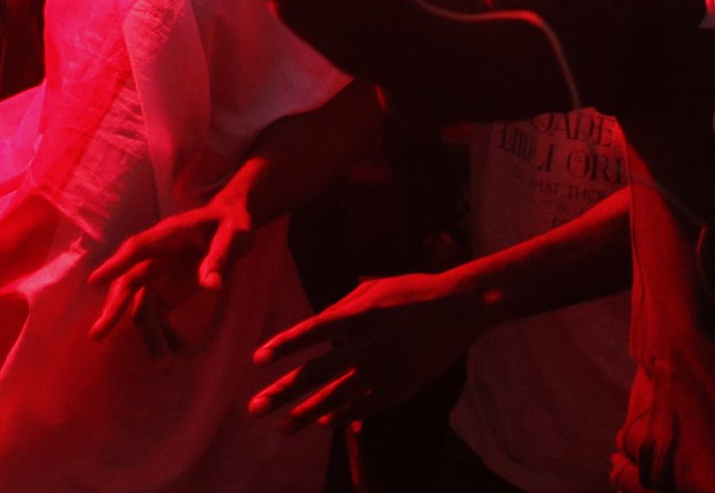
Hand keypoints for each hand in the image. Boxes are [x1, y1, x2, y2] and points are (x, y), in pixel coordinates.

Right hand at [91, 198, 256, 357]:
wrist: (231, 225)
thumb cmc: (231, 222)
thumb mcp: (235, 233)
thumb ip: (221, 256)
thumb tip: (212, 286)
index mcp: (168, 235)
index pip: (137, 248)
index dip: (116, 264)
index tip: (94, 281)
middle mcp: (155, 257)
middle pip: (130, 283)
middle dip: (114, 309)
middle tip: (97, 334)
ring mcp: (158, 277)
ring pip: (143, 309)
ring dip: (151, 338)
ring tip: (165, 367)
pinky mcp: (166, 293)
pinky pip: (157, 318)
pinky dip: (165, 337)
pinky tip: (175, 356)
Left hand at [246, 268, 492, 428]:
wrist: (459, 308)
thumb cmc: (412, 292)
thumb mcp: (374, 288)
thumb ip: (341, 308)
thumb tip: (314, 327)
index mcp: (360, 314)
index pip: (313, 331)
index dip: (285, 345)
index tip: (258, 360)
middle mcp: (368, 343)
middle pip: (318, 372)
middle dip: (284, 392)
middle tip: (256, 408)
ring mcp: (384, 368)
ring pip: (338, 397)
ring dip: (307, 414)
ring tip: (282, 427)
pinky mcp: (401, 386)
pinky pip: (366, 406)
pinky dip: (344, 417)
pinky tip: (325, 424)